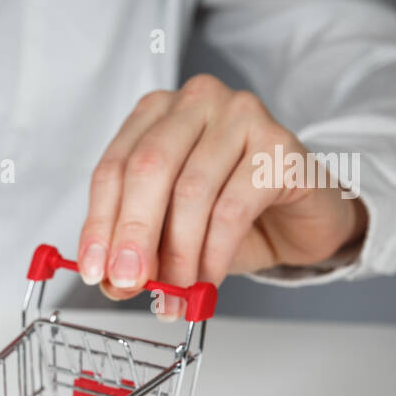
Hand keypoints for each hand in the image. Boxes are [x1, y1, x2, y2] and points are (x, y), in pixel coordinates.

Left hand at [76, 74, 367, 316]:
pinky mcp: (280, 145)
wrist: (301, 215)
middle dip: (133, 234)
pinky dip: (214, 253)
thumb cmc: (231, 209)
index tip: (94, 271)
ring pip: (191, 192)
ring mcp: (242, 115)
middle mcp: (196, 102)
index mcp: (156, 113)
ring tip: (175, 294)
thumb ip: (138, 246)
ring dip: (178, 255)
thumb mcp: (172, 229)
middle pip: (148, 170)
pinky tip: (208, 279)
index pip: (112, 168)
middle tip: (128, 282)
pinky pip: (233, 208)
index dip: (99, 224)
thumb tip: (111, 280)